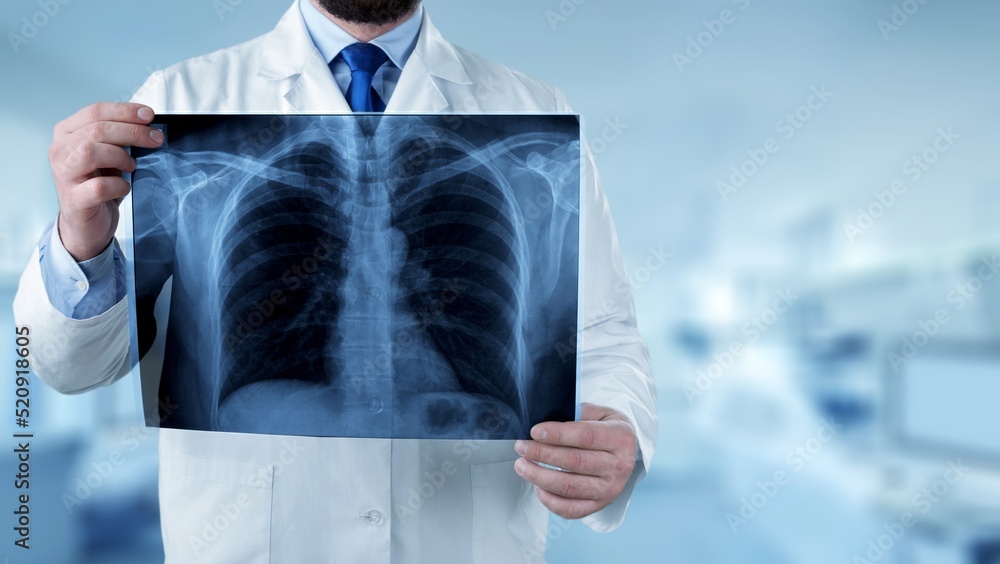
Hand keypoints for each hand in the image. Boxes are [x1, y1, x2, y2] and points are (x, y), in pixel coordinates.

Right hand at [49, 102, 163, 259]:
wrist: (86, 224)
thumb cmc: (98, 185)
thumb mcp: (107, 156)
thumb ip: (117, 138)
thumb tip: (149, 126)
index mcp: (67, 133)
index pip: (95, 112)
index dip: (124, 111)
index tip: (149, 115)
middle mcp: (60, 150)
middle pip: (97, 130)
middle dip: (132, 132)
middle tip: (155, 139)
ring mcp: (64, 175)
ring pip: (91, 152)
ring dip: (120, 156)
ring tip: (132, 165)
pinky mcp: (74, 199)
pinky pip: (99, 186)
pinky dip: (118, 185)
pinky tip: (124, 187)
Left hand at [514, 402, 636, 518]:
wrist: (628, 452)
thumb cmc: (607, 429)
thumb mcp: (600, 413)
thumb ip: (576, 414)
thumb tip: (545, 420)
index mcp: (621, 438)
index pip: (585, 436)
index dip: (557, 434)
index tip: (535, 432)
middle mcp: (619, 466)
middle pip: (574, 462)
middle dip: (542, 454)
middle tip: (522, 446)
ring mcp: (610, 489)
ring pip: (568, 487)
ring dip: (539, 477)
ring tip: (522, 465)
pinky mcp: (600, 505)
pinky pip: (570, 509)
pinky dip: (549, 499)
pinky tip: (537, 485)